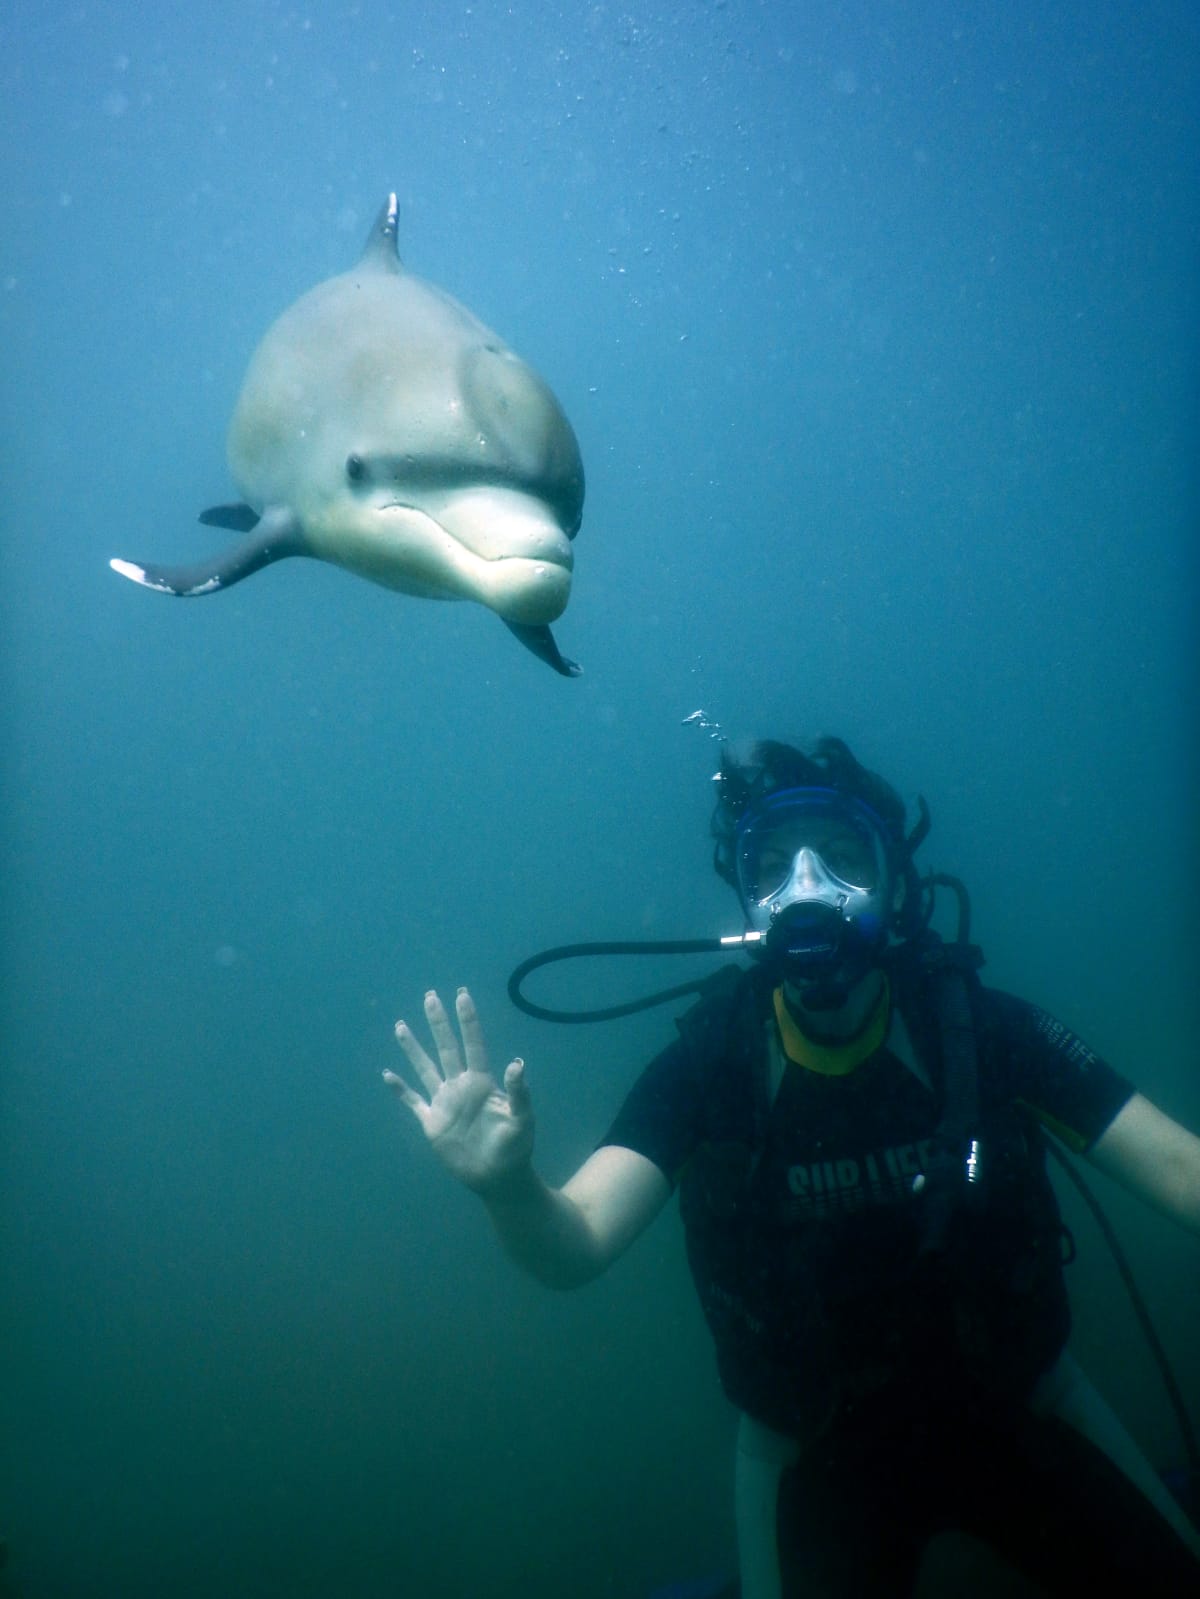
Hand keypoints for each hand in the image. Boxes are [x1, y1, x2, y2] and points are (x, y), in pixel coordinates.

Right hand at [384, 987, 533, 1193]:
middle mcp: (460, 1086)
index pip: (473, 1043)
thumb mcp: (522, 1119)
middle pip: (446, 1047)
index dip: (468, 1020)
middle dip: (438, 1022)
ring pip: (425, 1068)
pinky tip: (387, 1075)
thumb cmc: (516, 1147)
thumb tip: (518, 1063)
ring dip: (412, 1048)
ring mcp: (444, 1103)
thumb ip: (519, 1092)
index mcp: (481, 1082)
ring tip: (400, 1025)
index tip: (462, 995)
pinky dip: (400, 1089)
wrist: (498, 1177)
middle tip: (430, 996)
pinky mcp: (432, 1123)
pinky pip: (412, 1101)